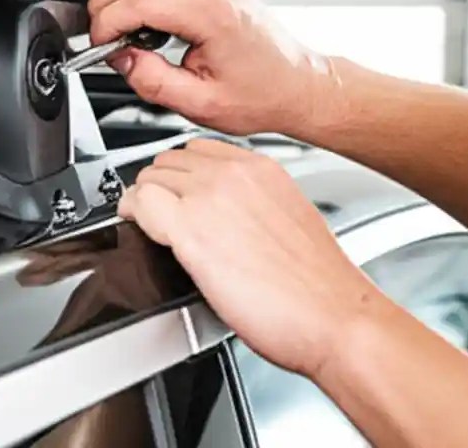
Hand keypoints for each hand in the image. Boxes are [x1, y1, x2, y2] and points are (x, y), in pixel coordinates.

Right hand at [88, 0, 341, 135]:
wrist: (295, 84)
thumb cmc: (259, 93)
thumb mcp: (200, 104)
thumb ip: (153, 81)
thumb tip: (120, 58)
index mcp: (212, 15)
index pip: (138, 1)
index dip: (106, 22)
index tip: (99, 43)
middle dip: (104, 3)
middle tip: (102, 33)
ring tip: (116, 13)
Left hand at [118, 139, 386, 379]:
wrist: (336, 317)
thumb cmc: (318, 286)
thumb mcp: (285, 218)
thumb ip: (249, 203)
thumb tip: (221, 214)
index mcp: (260, 169)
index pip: (197, 151)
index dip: (179, 174)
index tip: (175, 192)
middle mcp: (233, 174)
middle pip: (168, 162)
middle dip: (159, 187)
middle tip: (157, 213)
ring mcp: (209, 197)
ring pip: (149, 178)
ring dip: (145, 200)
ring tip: (149, 224)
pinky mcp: (189, 229)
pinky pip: (139, 203)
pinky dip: (132, 214)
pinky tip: (138, 230)